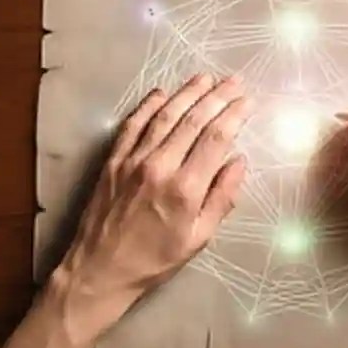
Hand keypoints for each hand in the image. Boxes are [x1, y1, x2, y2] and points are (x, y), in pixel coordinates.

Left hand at [49, 74, 252, 339]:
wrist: (100, 270)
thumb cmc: (154, 260)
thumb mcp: (199, 238)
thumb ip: (222, 198)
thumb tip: (239, 162)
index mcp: (185, 188)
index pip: (216, 138)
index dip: (234, 114)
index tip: (247, 100)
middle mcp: (159, 166)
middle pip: (193, 120)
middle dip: (217, 96)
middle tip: (234, 81)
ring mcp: (133, 160)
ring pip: (164, 115)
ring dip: (187, 93)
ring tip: (205, 78)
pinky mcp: (113, 160)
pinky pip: (133, 124)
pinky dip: (148, 105)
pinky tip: (162, 92)